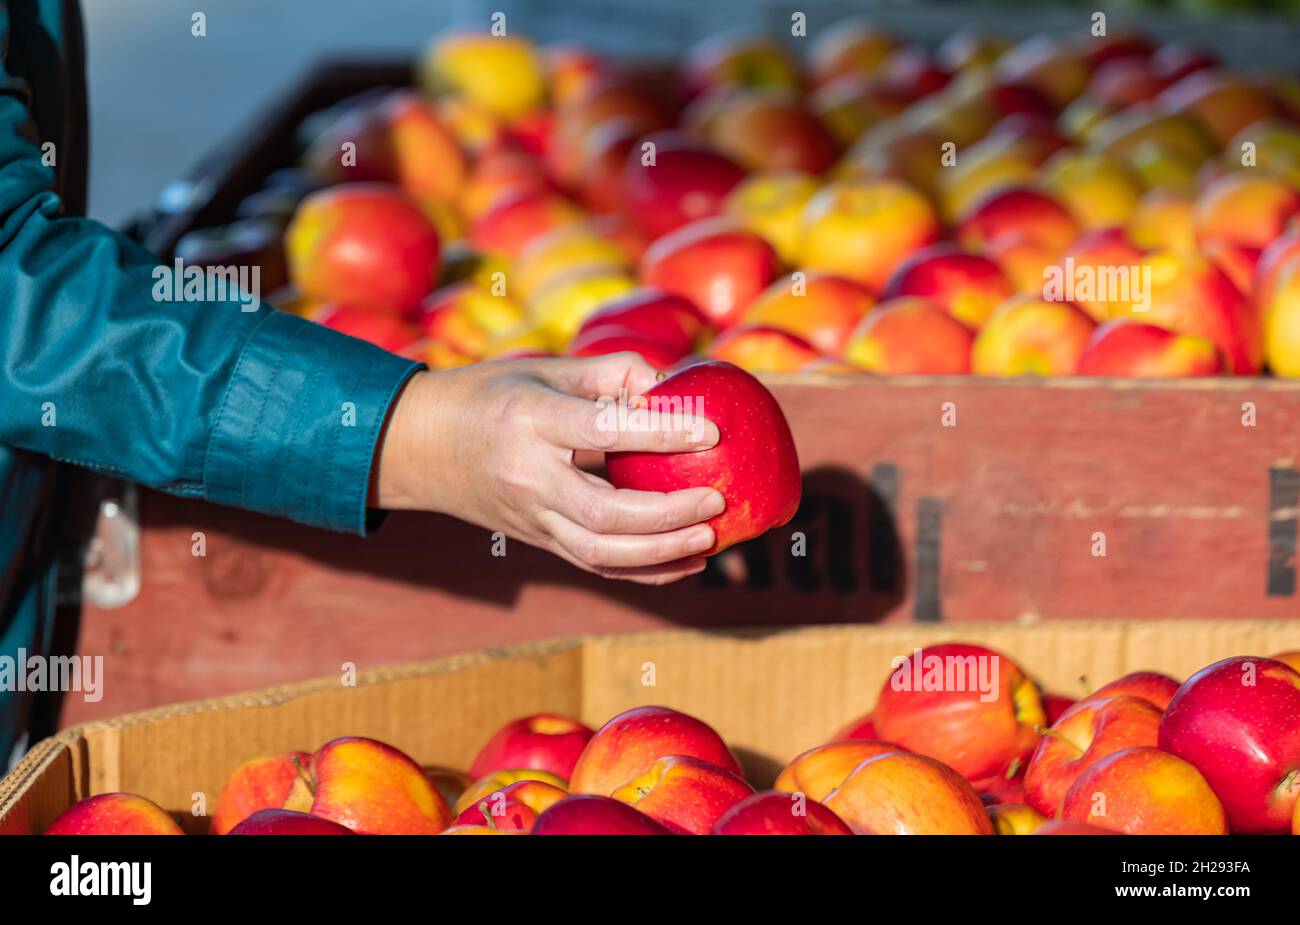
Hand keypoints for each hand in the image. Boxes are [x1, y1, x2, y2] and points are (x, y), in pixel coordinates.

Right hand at [370, 353, 723, 583]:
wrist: (419, 447)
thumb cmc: (489, 396)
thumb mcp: (542, 368)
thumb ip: (608, 373)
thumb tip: (668, 385)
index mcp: (530, 421)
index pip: (603, 431)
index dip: (661, 433)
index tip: (710, 431)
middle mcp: (529, 477)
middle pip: (604, 512)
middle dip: (668, 513)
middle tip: (715, 500)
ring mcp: (531, 517)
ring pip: (599, 551)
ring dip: (661, 553)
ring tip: (709, 538)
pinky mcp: (537, 540)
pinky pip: (594, 564)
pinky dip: (644, 571)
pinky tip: (686, 563)